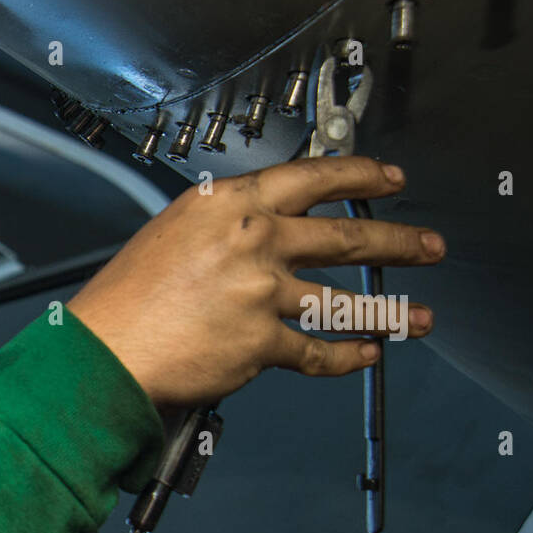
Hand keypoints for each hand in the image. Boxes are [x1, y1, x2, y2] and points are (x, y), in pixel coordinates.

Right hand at [67, 156, 443, 409]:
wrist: (103, 352)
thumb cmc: (123, 300)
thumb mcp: (170, 236)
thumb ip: (221, 230)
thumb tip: (257, 234)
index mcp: (228, 204)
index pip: (312, 177)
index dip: (360, 176)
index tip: (388, 180)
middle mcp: (253, 240)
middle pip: (345, 236)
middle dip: (399, 243)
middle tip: (428, 245)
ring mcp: (262, 292)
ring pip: (346, 300)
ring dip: (392, 310)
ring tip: (419, 316)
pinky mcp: (262, 343)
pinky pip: (318, 351)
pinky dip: (346, 356)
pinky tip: (364, 354)